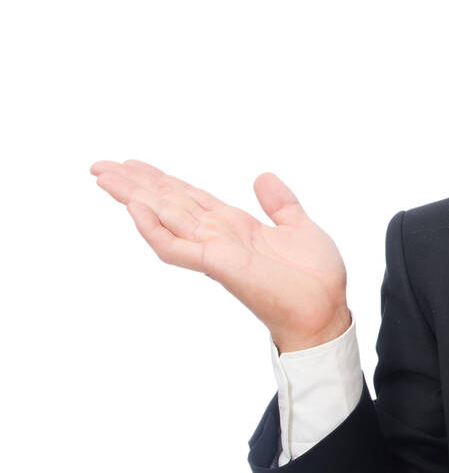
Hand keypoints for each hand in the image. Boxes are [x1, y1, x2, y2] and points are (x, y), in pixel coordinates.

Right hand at [89, 159, 350, 351]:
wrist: (325, 310)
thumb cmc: (315, 278)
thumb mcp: (299, 227)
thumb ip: (280, 203)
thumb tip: (262, 176)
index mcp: (235, 225)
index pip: (188, 197)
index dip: (161, 179)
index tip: (132, 163)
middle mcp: (218, 236)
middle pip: (167, 202)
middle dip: (134, 183)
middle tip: (99, 165)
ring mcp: (214, 250)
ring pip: (164, 218)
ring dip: (133, 197)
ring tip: (103, 176)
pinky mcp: (218, 265)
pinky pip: (177, 248)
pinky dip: (155, 229)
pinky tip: (136, 209)